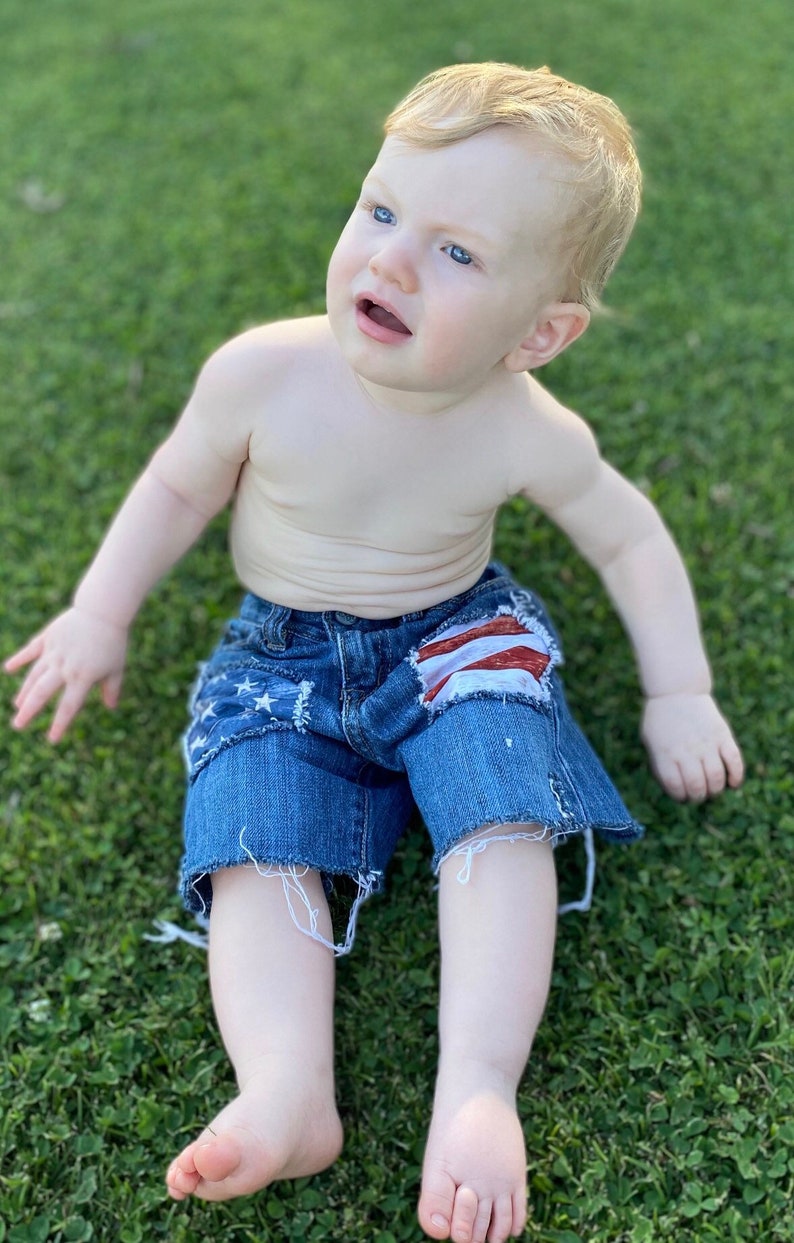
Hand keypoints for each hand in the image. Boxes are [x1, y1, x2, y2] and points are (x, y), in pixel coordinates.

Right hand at [5, 607, 127, 742]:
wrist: (103, 611)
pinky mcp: (49, 637)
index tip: (51, 740)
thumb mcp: (117, 667)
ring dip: (25, 691)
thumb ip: (112, 688)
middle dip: (30, 710)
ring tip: (18, 706)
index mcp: (83, 677)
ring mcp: (55, 651)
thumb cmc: (113, 641)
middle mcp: (65, 667)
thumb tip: (111, 707)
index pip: (69, 706)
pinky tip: (8, 668)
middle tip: (17, 725)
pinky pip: (31, 650)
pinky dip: (20, 658)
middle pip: (43, 692)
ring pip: (35, 675)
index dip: (60, 724)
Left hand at [641, 692, 743, 801]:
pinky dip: (736, 776)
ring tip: (712, 789)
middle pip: (697, 786)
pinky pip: (734, 760)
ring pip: (716, 777)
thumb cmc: (661, 721)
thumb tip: (676, 791)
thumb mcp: (650, 742)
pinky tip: (732, 783)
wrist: (676, 691)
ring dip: (715, 790)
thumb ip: (660, 766)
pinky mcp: (722, 734)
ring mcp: (706, 742)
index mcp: (665, 753)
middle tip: (699, 794)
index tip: (683, 796)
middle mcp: (686, 750)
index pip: (675, 786)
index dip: (681, 797)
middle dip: (699, 796)